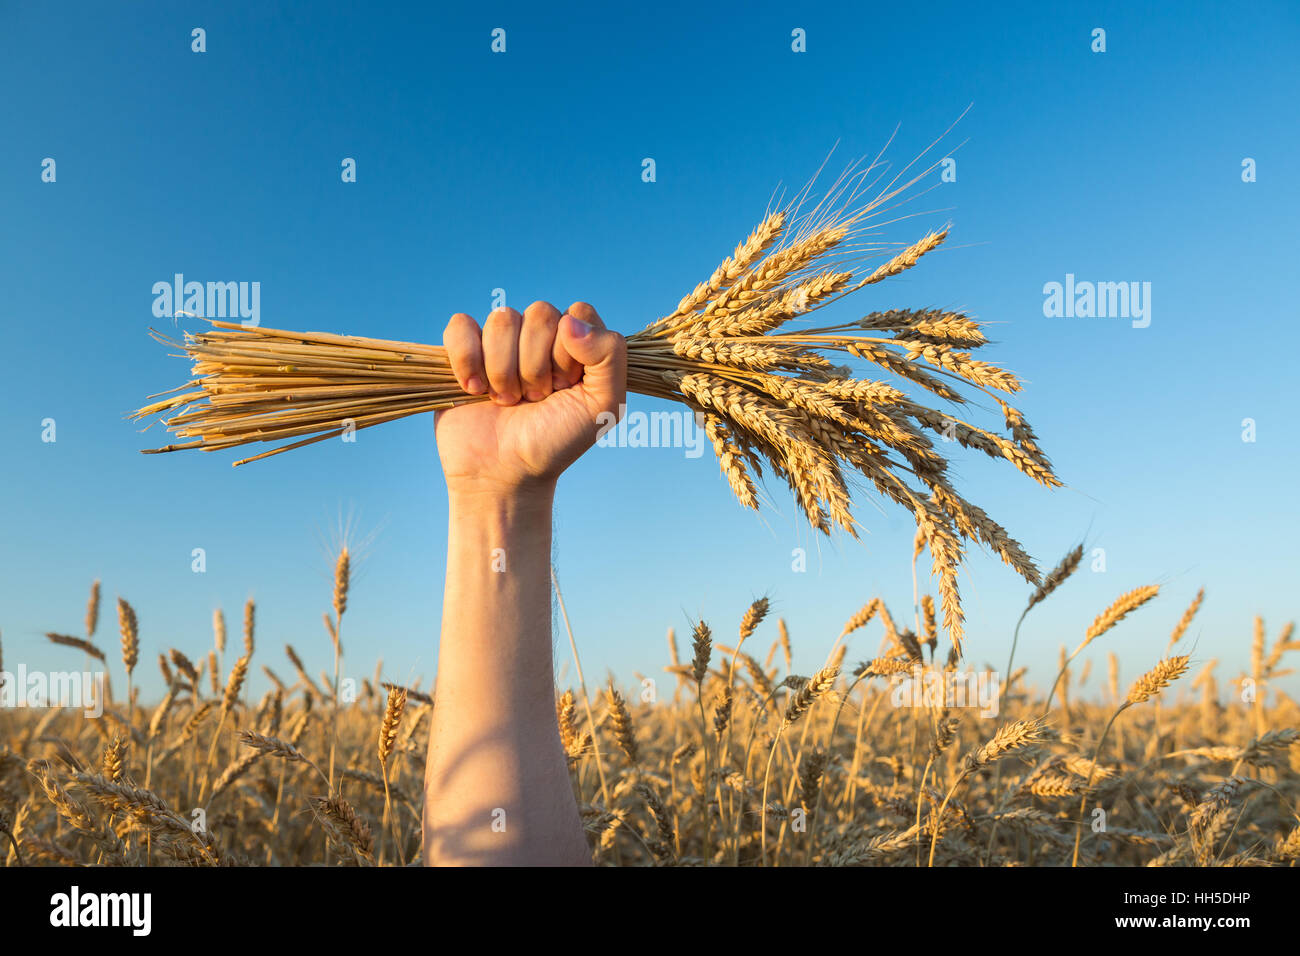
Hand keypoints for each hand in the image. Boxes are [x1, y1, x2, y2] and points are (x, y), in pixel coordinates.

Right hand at [435, 300, 625, 497]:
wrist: (505, 475)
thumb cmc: (555, 441)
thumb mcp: (603, 405)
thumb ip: (610, 355)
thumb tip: (570, 319)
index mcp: (576, 344)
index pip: (577, 313)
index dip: (569, 353)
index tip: (564, 389)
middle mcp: (539, 338)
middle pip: (539, 313)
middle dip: (536, 366)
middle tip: (535, 400)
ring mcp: (500, 343)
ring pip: (502, 319)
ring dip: (503, 370)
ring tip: (507, 400)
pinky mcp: (462, 351)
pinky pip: (460, 325)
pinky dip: (467, 359)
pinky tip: (474, 389)